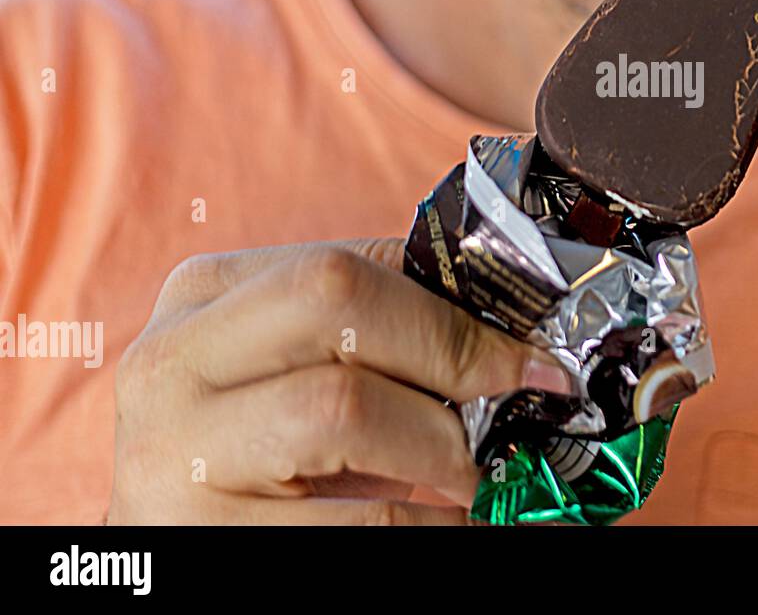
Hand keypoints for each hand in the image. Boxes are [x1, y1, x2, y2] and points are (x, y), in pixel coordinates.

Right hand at [107, 238, 569, 523]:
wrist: (163, 556)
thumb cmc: (250, 456)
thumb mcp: (288, 375)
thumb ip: (369, 332)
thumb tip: (506, 334)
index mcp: (203, 298)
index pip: (345, 265)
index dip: (456, 305)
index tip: (532, 350)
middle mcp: (173, 359)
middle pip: (334, 300)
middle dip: (448, 350)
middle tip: (514, 399)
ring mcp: (173, 448)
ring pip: (340, 406)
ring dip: (443, 444)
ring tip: (479, 475)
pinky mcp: (197, 537)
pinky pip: (356, 521)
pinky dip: (431, 523)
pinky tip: (455, 522)